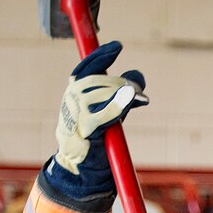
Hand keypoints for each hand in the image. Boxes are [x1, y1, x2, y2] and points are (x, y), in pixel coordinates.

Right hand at [52, 41, 146, 190]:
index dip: (102, 56)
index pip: (88, 67)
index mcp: (75, 90)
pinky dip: (119, 104)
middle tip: (138, 86)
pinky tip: (132, 98)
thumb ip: (121, 94)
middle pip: (101, 79)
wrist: (78, 166)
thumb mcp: (108, 111)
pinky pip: (105, 113)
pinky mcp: (86, 128)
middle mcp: (73, 97)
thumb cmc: (94, 136)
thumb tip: (138, 76)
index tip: (118, 46)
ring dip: (125, 92)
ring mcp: (77, 112)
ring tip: (139, 97)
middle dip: (122, 80)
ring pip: (104, 93)